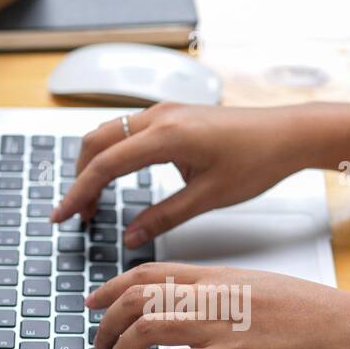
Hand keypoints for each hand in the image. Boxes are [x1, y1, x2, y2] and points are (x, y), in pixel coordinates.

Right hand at [50, 103, 313, 246]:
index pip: (105, 165)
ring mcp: (164, 111)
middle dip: (79, 179)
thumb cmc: (257, 160)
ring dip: (94, 165)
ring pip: (109, 133)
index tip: (62, 216)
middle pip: (96, 143)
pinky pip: (127, 130)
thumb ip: (164, 217)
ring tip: (93, 203)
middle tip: (75, 215)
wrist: (288, 133)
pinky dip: (111, 154)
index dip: (78, 193)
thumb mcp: (209, 198)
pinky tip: (116, 179)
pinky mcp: (172, 115)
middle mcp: (159, 116)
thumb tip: (130, 236)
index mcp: (166, 136)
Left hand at [87, 262, 349, 348]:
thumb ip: (225, 294)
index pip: (152, 272)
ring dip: (113, 339)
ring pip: (144, 325)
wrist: (344, 330)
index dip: (115, 284)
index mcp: (219, 277)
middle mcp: (210, 298)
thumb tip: (200, 305)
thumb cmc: (311, 313)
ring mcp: (216, 329)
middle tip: (93, 329)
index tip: (96, 297)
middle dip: (107, 313)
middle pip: (138, 295)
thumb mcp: (259, 287)